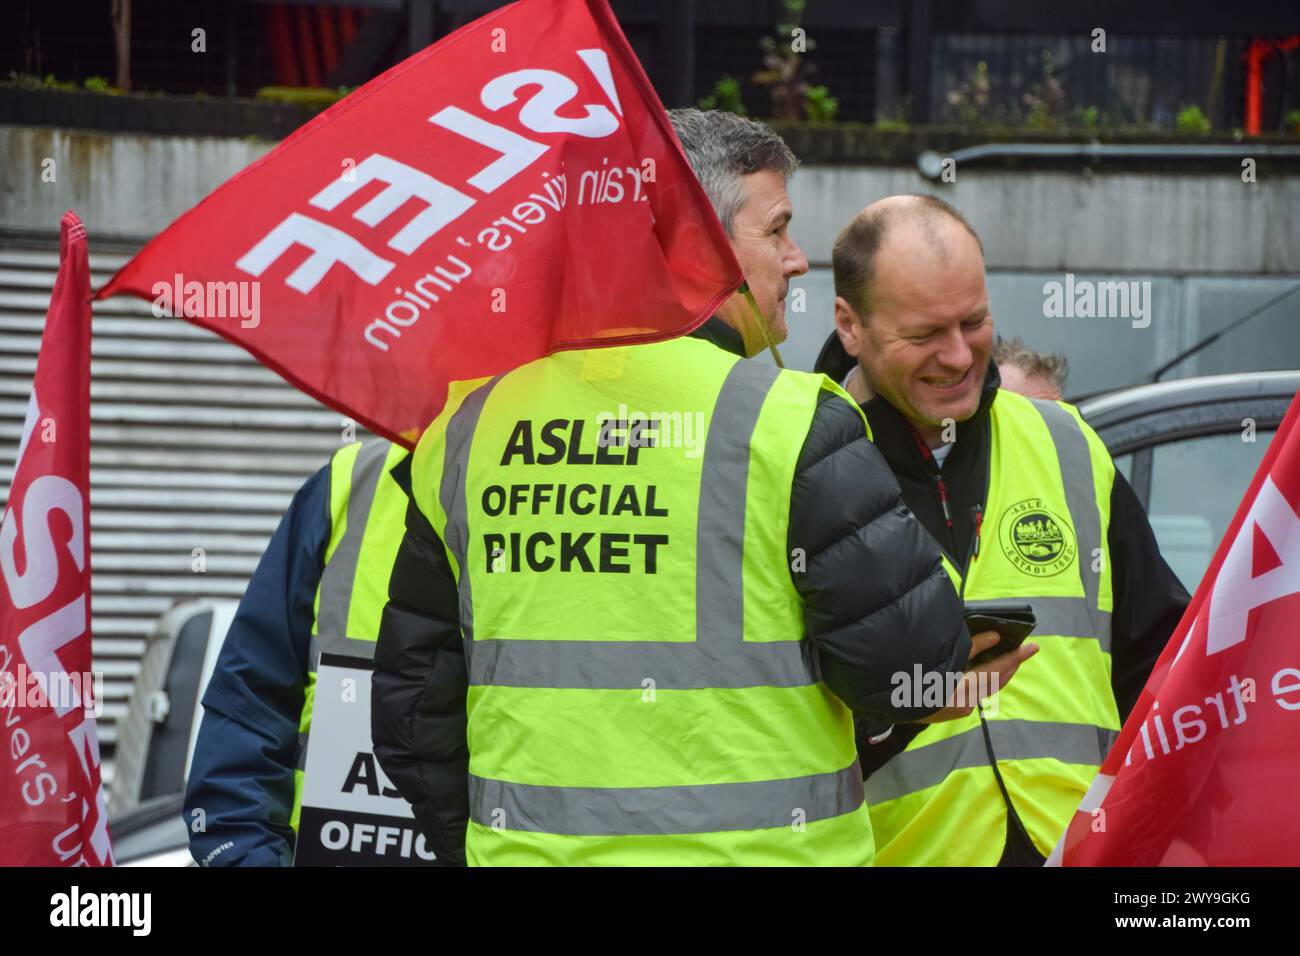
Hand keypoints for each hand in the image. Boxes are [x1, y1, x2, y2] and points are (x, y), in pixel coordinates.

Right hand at [917, 630, 1038, 723]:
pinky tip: (979, 667)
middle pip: (994, 683)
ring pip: (984, 688)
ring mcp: (955, 709)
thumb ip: (970, 646)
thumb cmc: (909, 674)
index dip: (1015, 657)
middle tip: (1022, 651)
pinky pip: (972, 691)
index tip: (1033, 647)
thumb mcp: (942, 654)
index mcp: (963, 691)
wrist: (883, 698)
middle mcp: (964, 704)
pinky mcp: (946, 709)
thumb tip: (995, 637)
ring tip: (1004, 657)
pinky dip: (980, 678)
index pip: (997, 671)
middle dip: (1009, 666)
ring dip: (996, 672)